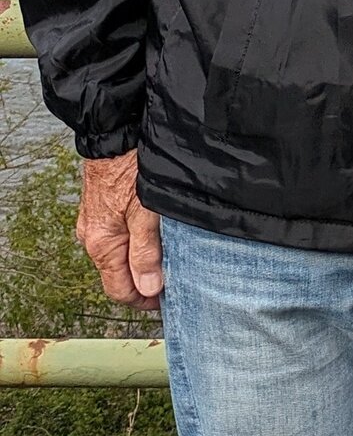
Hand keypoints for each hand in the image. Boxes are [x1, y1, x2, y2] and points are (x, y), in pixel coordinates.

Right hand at [77, 149, 161, 312]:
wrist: (115, 133)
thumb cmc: (131, 169)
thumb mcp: (146, 212)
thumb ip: (146, 252)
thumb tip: (148, 288)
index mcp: (102, 244)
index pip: (120, 290)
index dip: (145, 300)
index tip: (169, 301)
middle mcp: (93, 237)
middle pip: (119, 274)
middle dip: (145, 282)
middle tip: (176, 282)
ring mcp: (97, 223)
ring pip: (120, 255)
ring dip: (143, 262)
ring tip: (171, 260)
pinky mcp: (104, 209)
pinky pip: (120, 236)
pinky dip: (138, 243)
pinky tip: (157, 238)